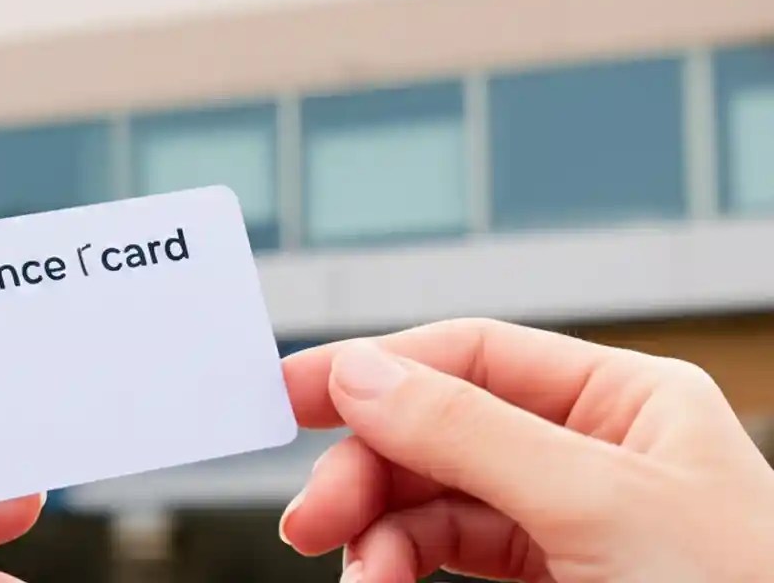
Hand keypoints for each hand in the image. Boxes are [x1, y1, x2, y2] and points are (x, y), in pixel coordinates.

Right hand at [280, 318, 773, 582]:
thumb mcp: (596, 503)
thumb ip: (469, 431)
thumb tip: (360, 371)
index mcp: (624, 400)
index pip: (472, 355)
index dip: (376, 368)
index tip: (290, 393)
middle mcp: (590, 450)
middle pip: (438, 430)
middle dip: (369, 471)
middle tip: (312, 519)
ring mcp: (567, 519)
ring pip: (434, 500)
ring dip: (380, 534)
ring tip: (359, 579)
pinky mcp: (550, 580)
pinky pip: (450, 554)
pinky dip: (404, 567)